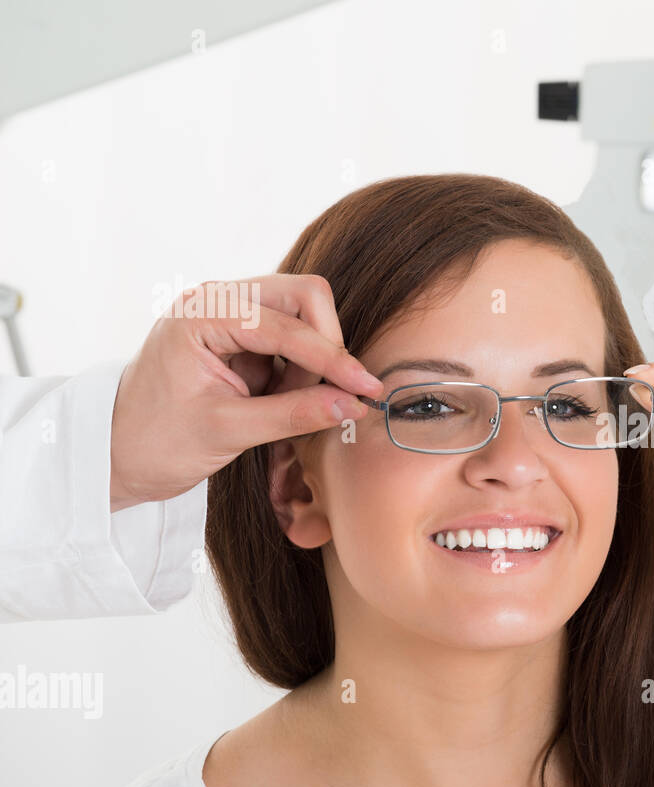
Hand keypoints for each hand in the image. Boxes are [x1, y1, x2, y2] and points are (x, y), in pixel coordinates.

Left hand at [109, 274, 383, 510]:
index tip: (366, 389)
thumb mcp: (227, 432)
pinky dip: (303, 368)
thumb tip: (353, 405)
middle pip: (304, 296)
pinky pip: (295, 337)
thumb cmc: (156, 442)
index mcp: (202, 314)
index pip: (287, 323)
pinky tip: (283, 400)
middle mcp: (217, 301)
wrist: (117, 454)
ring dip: (313, 360)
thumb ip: (293, 415)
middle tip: (327, 395)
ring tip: (287, 405)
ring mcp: (231, 313)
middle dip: (326, 345)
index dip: (332, 359)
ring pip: (305, 313)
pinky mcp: (243, 334)